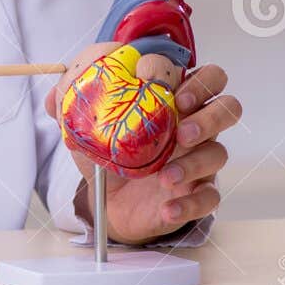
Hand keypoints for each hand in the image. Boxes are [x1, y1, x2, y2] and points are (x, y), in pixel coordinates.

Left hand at [45, 42, 240, 244]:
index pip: (205, 77)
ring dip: (193, 163)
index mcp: (175, 101)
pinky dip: (188, 203)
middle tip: (182, 128)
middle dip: (211, 114)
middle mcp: (195, 127)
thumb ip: (72, 105)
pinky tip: (166, 207)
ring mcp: (201, 161)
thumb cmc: (110, 153)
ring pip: (220, 153)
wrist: (109, 201)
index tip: (167, 89)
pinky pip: (210, 198)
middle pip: (229, 107)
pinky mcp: (198, 195)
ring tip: (163, 176)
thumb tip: (55, 96)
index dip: (196, 79)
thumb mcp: (88, 126)